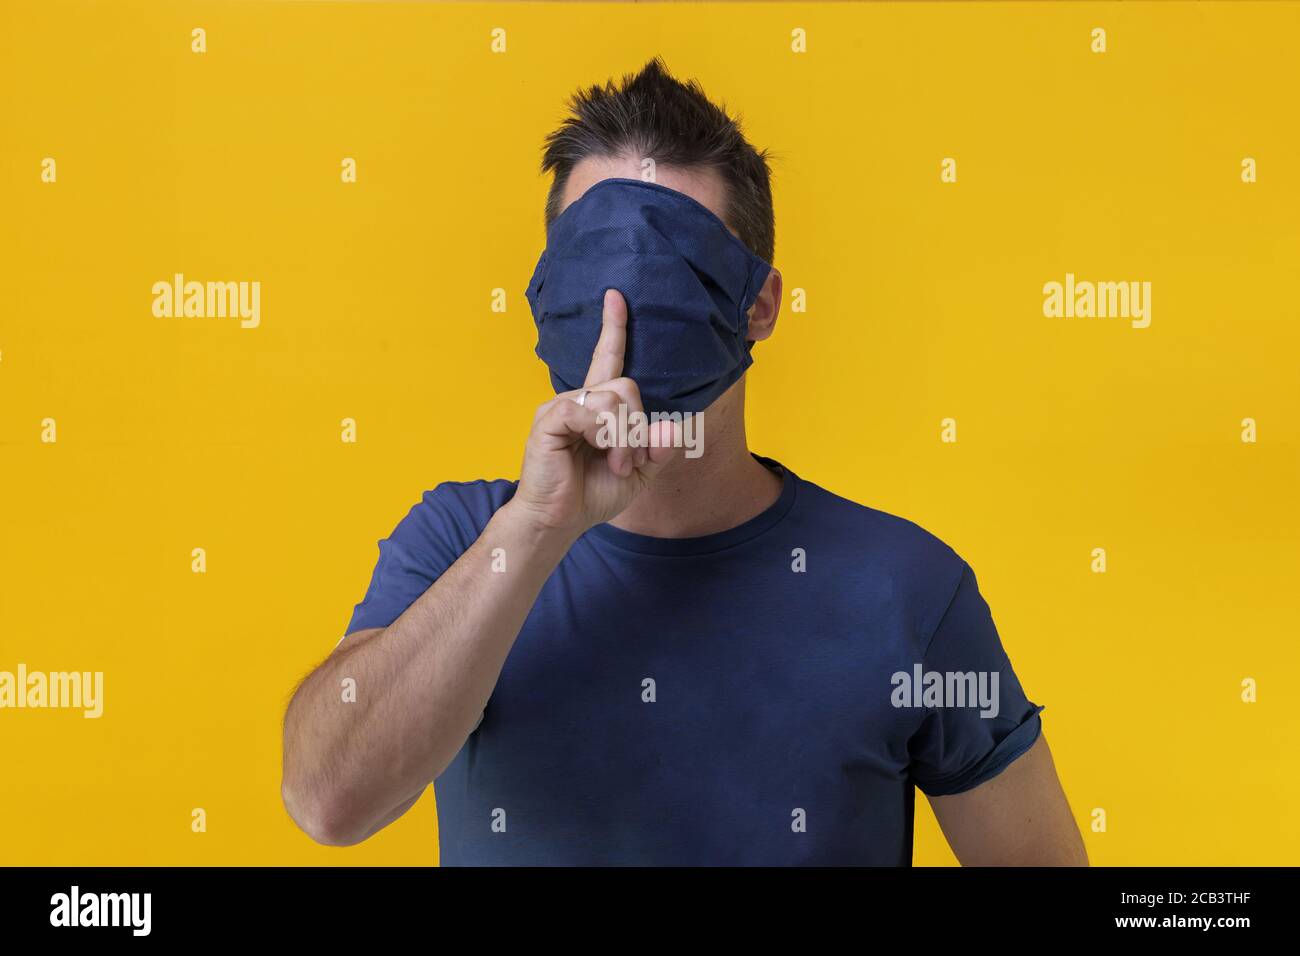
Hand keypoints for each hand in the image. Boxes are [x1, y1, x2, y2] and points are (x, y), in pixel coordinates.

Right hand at [510, 289, 679, 537]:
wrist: (559, 521)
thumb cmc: (592, 494)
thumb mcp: (639, 473)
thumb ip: (658, 449)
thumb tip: (673, 428)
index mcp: (597, 407)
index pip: (608, 359)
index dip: (614, 328)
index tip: (616, 297)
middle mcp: (578, 399)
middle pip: (628, 386)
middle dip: (639, 427)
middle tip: (630, 461)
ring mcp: (562, 406)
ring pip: (615, 399)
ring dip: (626, 438)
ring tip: (617, 464)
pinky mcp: (551, 419)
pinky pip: (592, 411)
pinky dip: (607, 436)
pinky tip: (601, 454)